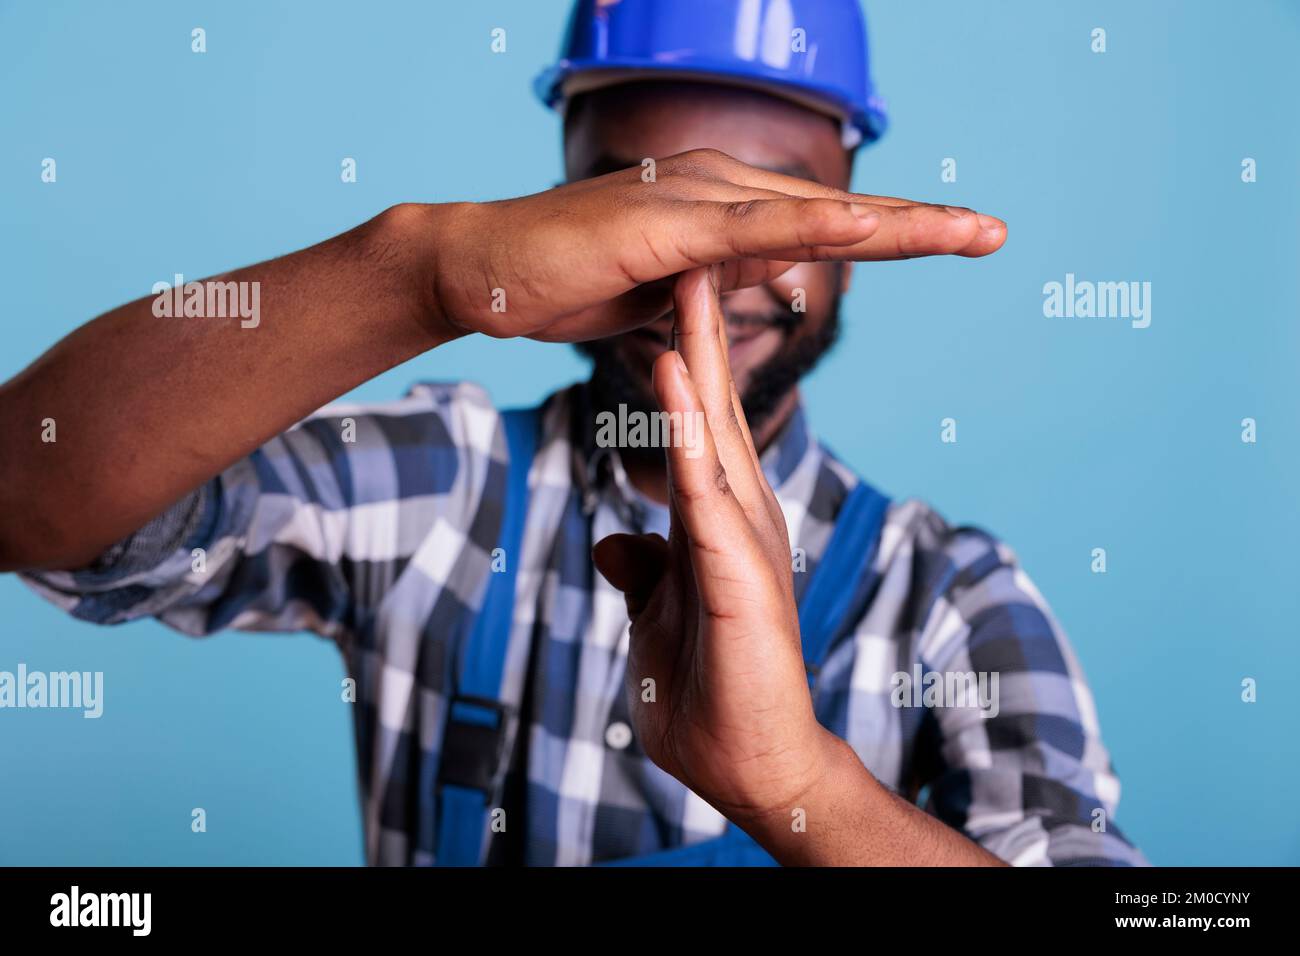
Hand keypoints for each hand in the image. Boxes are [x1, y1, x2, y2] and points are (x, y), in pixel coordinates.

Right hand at [424, 148, 1005, 344]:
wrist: (486, 272)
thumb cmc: (570, 283)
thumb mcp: (667, 292)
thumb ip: (723, 282)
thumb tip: (769, 283)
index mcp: (724, 211)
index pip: (826, 226)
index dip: (898, 235)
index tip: (962, 243)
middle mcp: (718, 191)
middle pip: (838, 213)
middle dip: (922, 225)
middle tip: (996, 234)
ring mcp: (691, 200)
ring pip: (809, 212)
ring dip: (892, 223)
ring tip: (964, 232)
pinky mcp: (660, 224)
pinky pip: (748, 227)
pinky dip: (811, 228)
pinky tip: (866, 229)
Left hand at [592, 266, 837, 820]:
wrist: (757, 767)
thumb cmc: (714, 693)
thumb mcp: (665, 614)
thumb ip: (648, 571)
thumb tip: (619, 542)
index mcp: (723, 516)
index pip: (697, 417)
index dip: (679, 348)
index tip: (659, 284)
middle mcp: (742, 512)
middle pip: (711, 400)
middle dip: (696, 319)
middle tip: (688, 237)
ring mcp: (745, 537)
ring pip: (713, 427)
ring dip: (696, 349)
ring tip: (686, 271)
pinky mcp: (739, 574)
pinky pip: (704, 488)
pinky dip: (684, 428)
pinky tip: (669, 373)